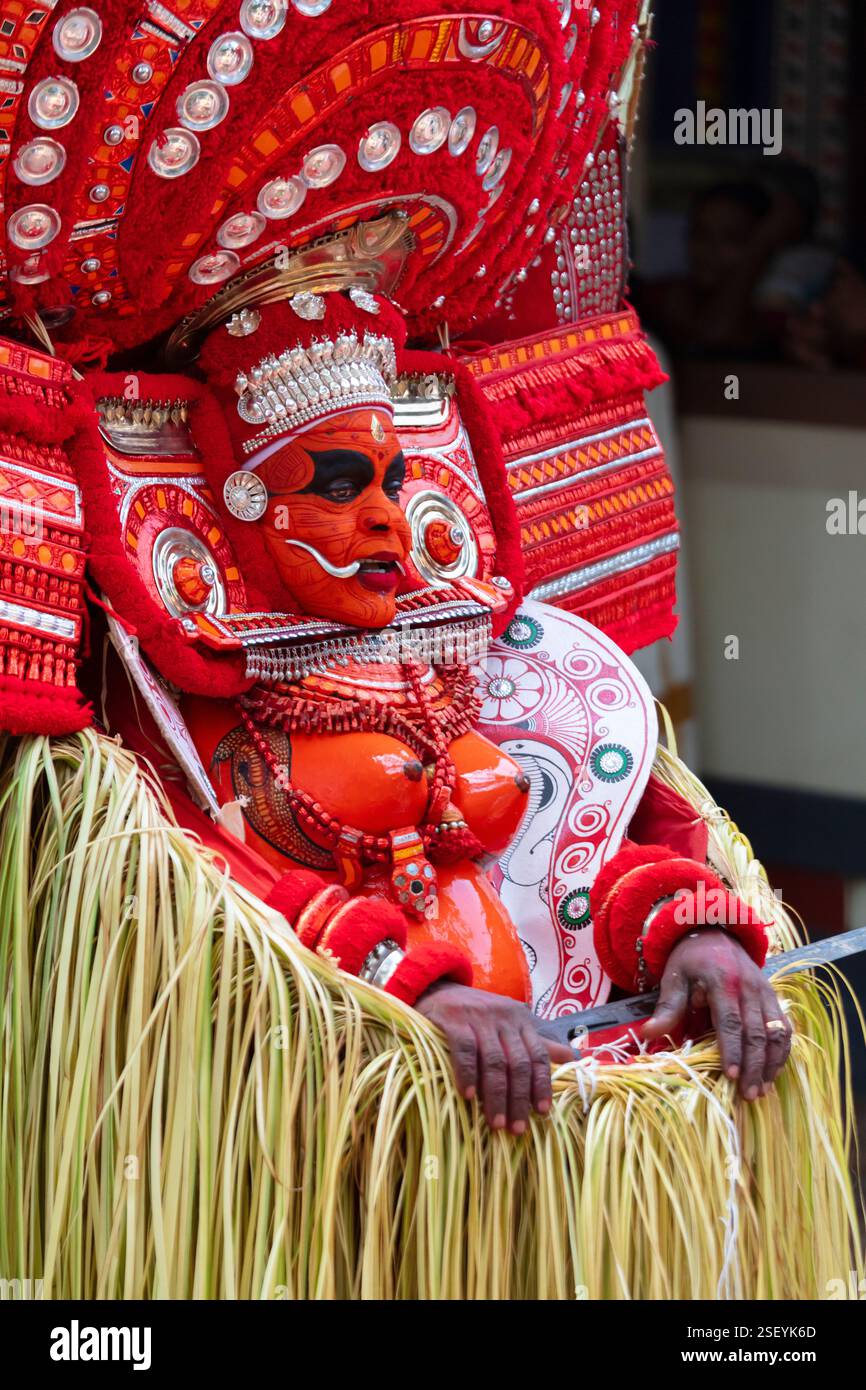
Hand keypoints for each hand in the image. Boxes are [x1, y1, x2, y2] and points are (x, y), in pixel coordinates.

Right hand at [415, 980, 573, 1132]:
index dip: (541, 1084)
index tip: (542, 1112)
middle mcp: (503, 1018)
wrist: (438, 989)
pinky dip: (468, 1074)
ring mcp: (479, 1018)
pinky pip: (465, 1050)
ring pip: (494, 1061)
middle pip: (518, 1063)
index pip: (537, 1055)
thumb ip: (539, 1043)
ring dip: (496, 1096)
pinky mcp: (454, 1020)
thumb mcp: (510, 1024)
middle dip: (519, 1098)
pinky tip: (468, 1096)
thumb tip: (572, 1058)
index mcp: (520, 1020)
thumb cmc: (477, 1014)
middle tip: (517, 1129)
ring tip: (496, 1123)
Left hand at [643, 929, 791, 1099]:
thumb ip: (667, 1006)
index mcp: (723, 982)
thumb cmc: (691, 958)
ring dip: (772, 1063)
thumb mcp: (674, 976)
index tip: (732, 1076)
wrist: (715, 930)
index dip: (733, 1050)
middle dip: (755, 1066)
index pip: (731, 1022)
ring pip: (777, 1033)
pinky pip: (785, 1027)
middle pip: (757, 1033)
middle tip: (749, 1094)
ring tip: (763, 1090)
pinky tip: (774, 1071)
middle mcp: (750, 988)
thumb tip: (647, 1032)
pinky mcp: (774, 997)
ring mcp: (765, 993)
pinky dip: (783, 1051)